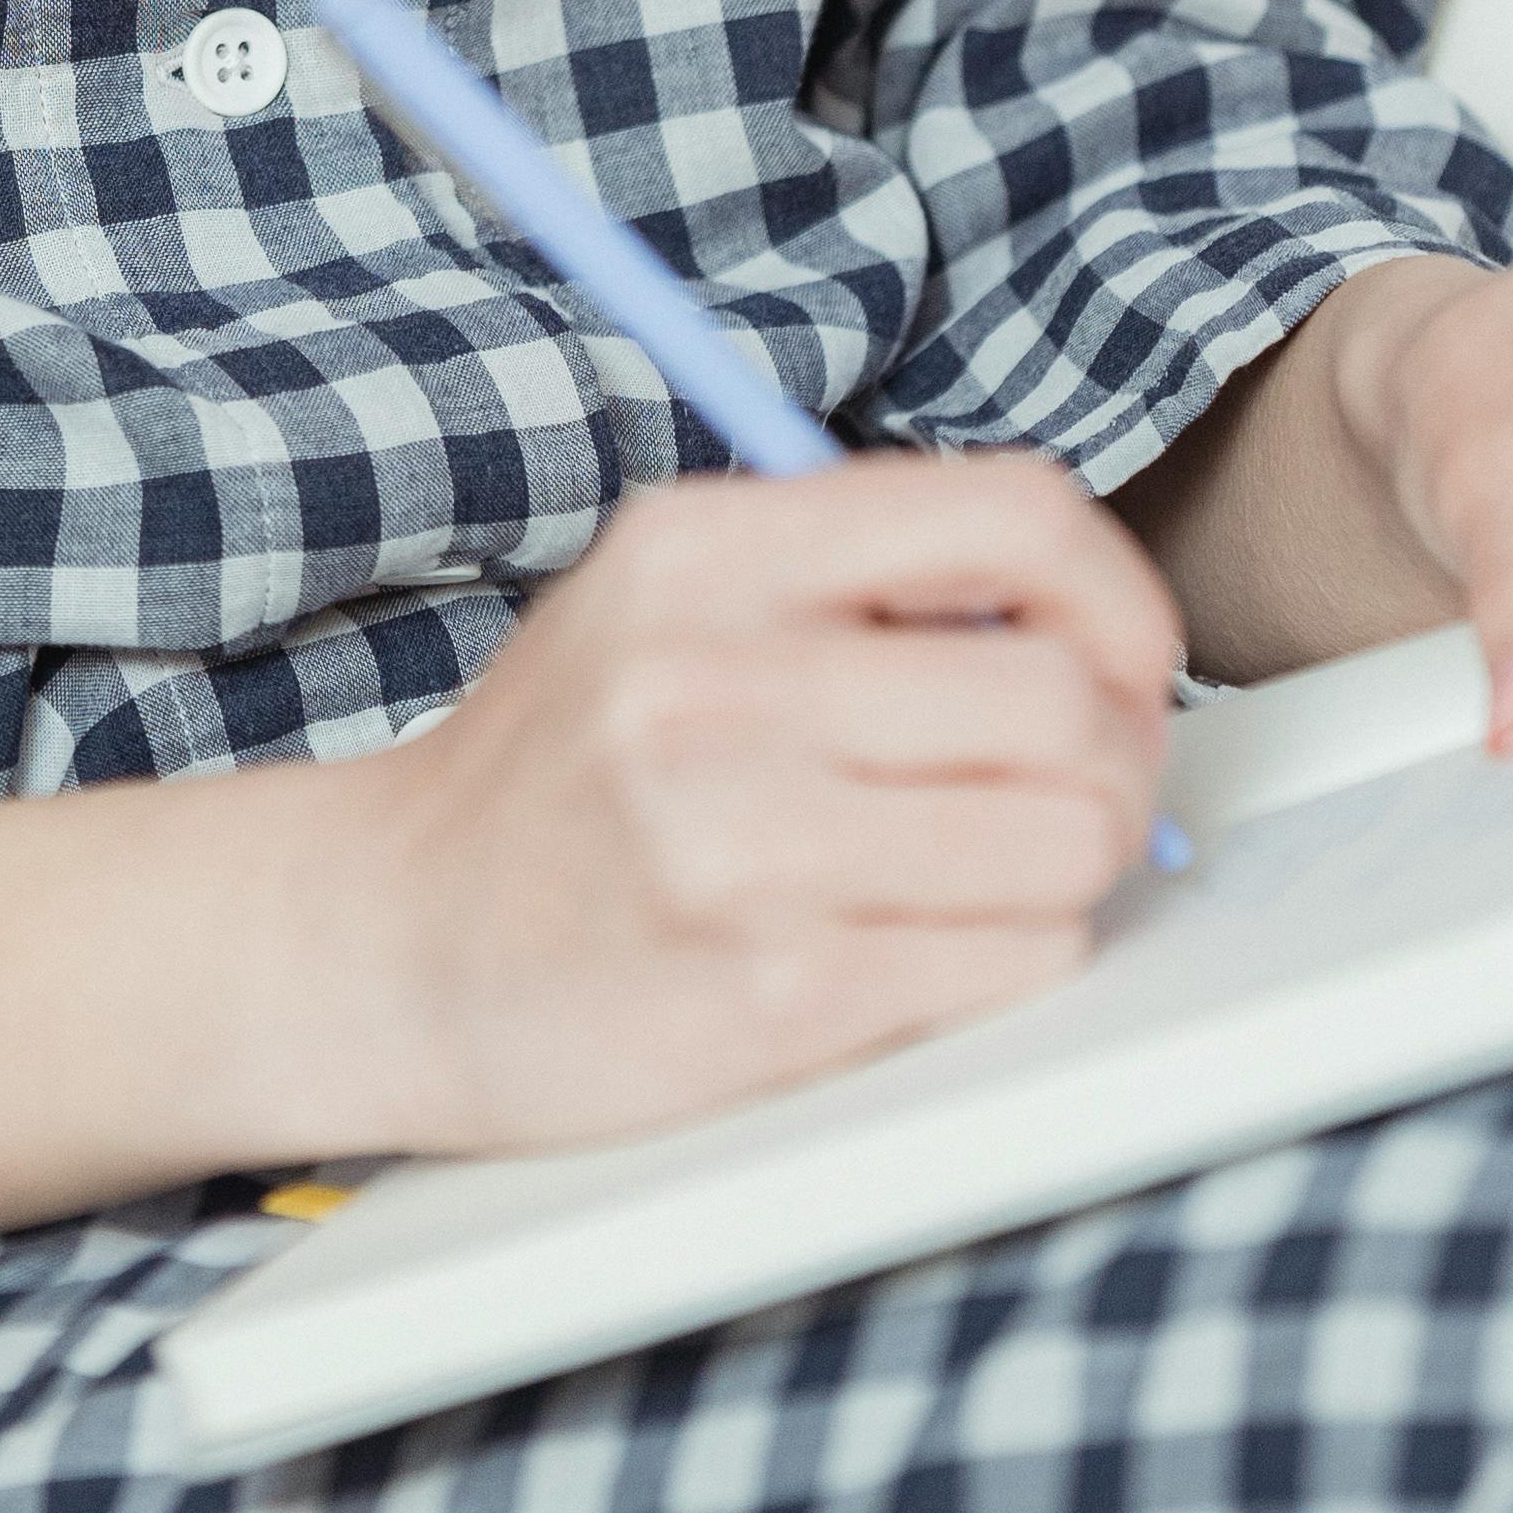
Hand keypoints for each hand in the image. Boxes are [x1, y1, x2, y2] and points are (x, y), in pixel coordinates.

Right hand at [333, 455, 1180, 1156]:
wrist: (388, 941)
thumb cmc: (567, 770)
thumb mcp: (674, 599)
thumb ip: (854, 579)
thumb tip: (1085, 624)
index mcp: (711, 549)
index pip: (1016, 516)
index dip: (1118, 596)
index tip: (1124, 660)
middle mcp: (718, 679)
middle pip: (1066, 703)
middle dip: (1116, 762)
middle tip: (1078, 791)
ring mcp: (738, 844)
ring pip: (1062, 844)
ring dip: (1065, 870)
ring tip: (991, 873)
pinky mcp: (766, 996)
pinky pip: (1002, 963)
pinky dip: (1002, 958)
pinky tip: (922, 943)